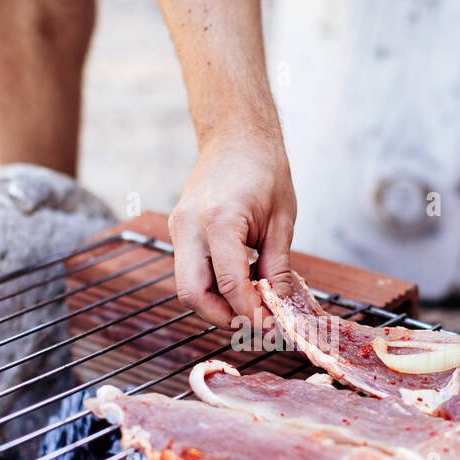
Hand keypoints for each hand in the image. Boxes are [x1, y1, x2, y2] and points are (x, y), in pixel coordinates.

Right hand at [168, 128, 296, 328]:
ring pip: (186, 286)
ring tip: (250, 304)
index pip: (228, 283)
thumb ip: (278, 267)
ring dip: (216, 304)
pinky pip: (189, 270)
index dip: (250, 311)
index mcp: (219, 219)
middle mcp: (189, 226)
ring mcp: (178, 228)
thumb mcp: (281, 221)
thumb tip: (278, 306)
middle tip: (254, 323)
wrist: (237, 135)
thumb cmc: (264, 170)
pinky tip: (239, 284)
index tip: (271, 325)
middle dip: (222, 317)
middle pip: (191, 294)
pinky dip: (211, 285)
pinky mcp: (178, 230)